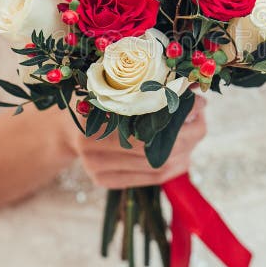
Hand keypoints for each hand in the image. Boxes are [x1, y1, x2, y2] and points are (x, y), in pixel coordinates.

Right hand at [68, 95, 206, 188]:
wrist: (64, 126)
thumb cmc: (94, 96)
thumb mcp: (113, 84)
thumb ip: (145, 85)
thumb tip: (190, 87)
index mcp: (90, 119)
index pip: (146, 123)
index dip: (177, 114)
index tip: (197, 99)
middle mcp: (91, 149)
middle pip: (153, 148)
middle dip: (187, 132)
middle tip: (200, 115)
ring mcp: (97, 170)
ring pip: (157, 165)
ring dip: (186, 149)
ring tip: (196, 131)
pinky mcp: (106, 182)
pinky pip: (151, 178)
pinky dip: (175, 166)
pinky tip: (185, 152)